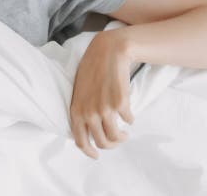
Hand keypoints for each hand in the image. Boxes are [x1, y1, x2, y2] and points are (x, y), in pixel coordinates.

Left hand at [69, 31, 134, 159]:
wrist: (107, 52)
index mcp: (77, 111)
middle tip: (116, 139)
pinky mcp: (121, 104)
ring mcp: (105, 110)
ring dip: (122, 137)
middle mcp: (90, 114)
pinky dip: (130, 119)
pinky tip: (129, 113)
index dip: (89, 152)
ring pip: (116, 137)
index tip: (96, 155)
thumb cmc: (92, 70)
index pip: (80, 141)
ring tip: (124, 132)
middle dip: (111, 145)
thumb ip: (82, 111)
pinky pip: (129, 120)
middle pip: (102, 143)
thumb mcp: (79, 91)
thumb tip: (88, 130)